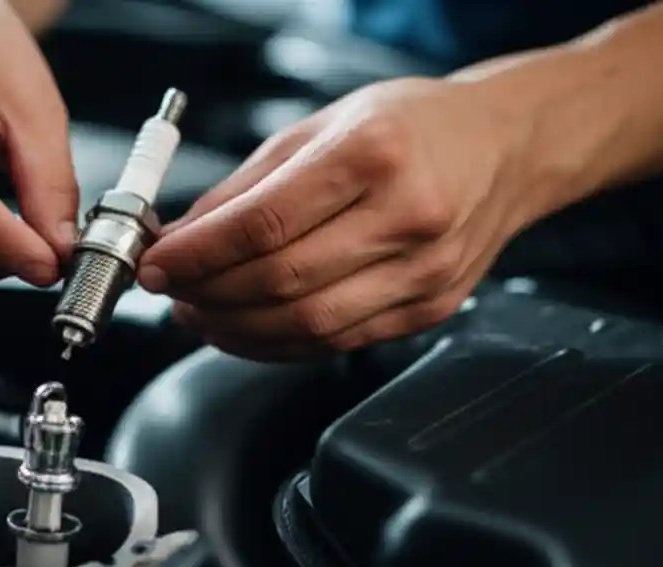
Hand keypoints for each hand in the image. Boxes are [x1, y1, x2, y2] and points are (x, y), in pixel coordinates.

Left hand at [139, 77, 535, 359]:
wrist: (506, 148)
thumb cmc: (413, 128)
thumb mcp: (319, 128)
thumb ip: (244, 187)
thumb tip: (181, 237)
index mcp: (374, 154)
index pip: (263, 223)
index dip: (197, 255)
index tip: (156, 264)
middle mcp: (407, 216)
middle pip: (281, 282)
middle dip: (208, 297)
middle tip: (171, 294)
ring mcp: (423, 271)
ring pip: (306, 325)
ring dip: (236, 330)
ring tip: (201, 314)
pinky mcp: (426, 309)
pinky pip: (335, 342)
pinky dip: (279, 342)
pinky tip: (248, 327)